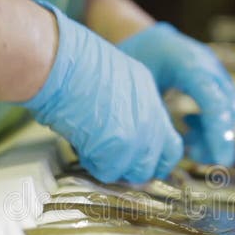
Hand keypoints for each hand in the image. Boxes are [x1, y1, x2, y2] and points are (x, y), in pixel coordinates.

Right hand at [23, 1, 182, 182]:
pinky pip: (107, 172)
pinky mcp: (116, 151)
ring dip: (112, 166)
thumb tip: (119, 126)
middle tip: (109, 157)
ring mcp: (136, 138)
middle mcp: (150, 121)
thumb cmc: (75, 63)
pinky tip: (81, 143)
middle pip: (152, 165)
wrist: (62, 63)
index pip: (171, 146)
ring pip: (132, 172)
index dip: (155, 158)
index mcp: (151, 99)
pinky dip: (92, 163)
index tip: (141, 161)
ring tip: (93, 146)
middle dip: (131, 167)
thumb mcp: (115, 76)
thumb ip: (126, 105)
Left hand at [119, 24, 234, 166]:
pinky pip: (223, 108)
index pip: (213, 101)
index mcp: (188, 63)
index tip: (220, 160)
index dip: (218, 133)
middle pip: (227, 108)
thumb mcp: (136, 82)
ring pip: (229, 110)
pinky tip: (189, 127)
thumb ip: (150, 111)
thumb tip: (155, 148)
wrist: (146, 37)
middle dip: (217, 139)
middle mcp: (209, 65)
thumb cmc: (136, 57)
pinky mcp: (215, 81)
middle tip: (195, 156)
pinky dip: (211, 125)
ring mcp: (215, 72)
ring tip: (189, 144)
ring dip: (213, 133)